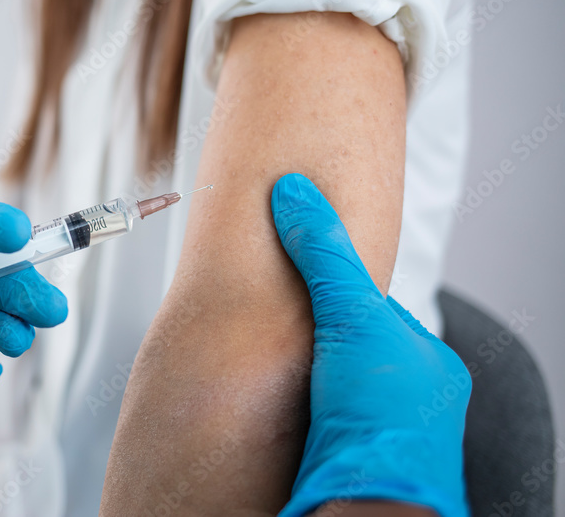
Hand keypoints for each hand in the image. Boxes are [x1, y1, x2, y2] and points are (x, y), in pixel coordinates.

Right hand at [271, 174, 469, 516]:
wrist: (362, 503)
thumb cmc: (381, 423)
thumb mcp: (354, 315)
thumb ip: (325, 255)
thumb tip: (295, 194)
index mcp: (425, 363)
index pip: (367, 308)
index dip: (328, 286)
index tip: (295, 267)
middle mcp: (403, 399)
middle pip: (341, 344)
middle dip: (305, 329)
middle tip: (267, 308)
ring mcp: (367, 430)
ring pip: (319, 381)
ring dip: (288, 368)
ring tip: (256, 348)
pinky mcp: (332, 454)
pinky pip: (300, 412)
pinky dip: (278, 398)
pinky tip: (259, 389)